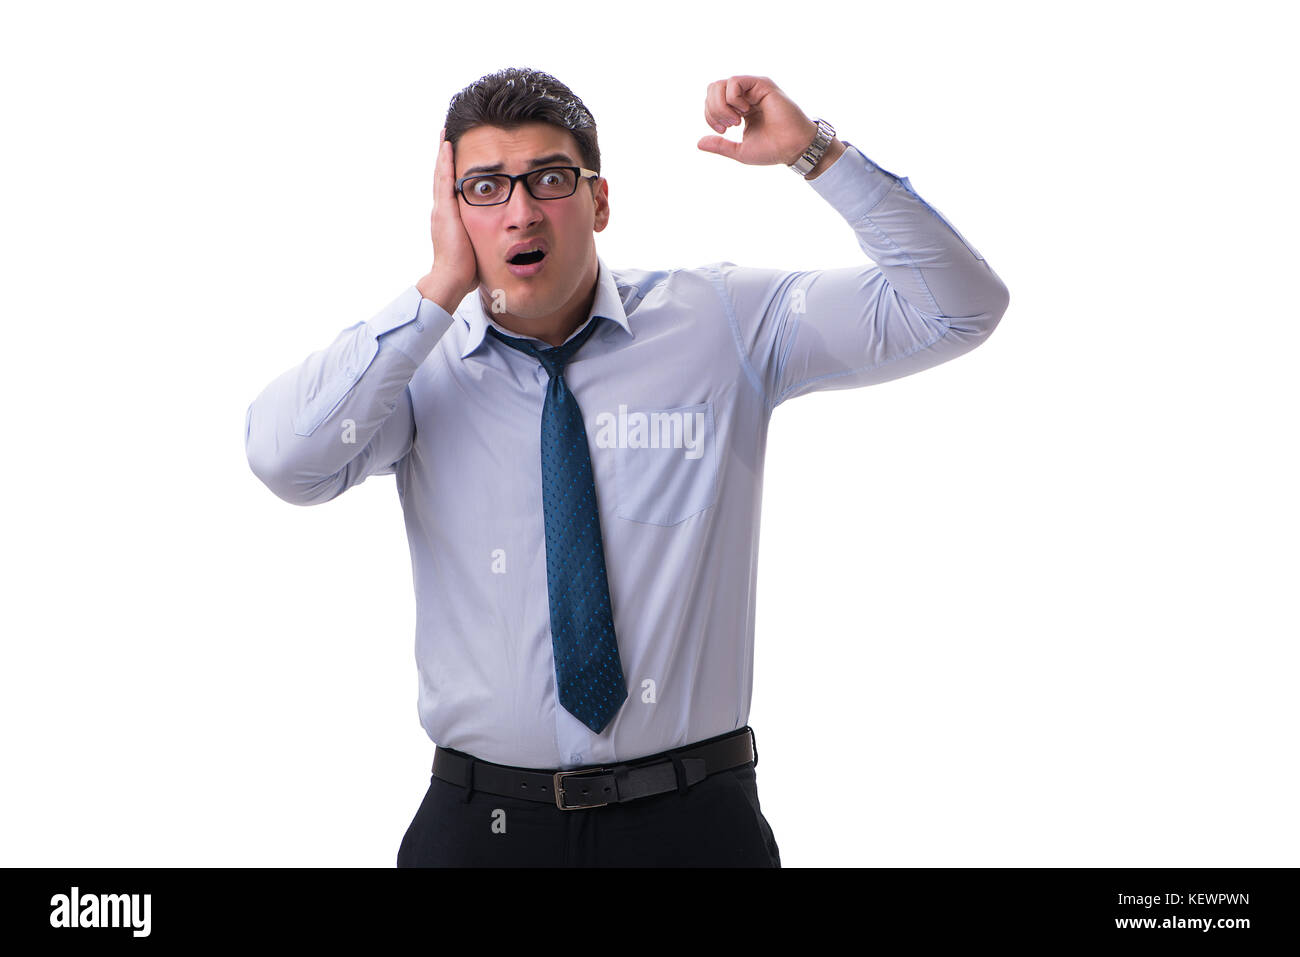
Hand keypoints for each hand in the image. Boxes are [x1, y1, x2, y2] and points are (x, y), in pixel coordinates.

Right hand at [418, 127, 479, 308]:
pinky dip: (446, 162)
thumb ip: (482, 238)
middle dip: (444, 157)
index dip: (450, 172)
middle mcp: (442, 211)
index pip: (449, 190)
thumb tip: (499, 240)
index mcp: (449, 219)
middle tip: (445, 136)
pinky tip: (448, 146)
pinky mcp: (445, 210)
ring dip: (443, 153)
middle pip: (442, 177)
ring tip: (444, 134)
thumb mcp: (477, 247)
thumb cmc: (466, 270)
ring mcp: (442, 209)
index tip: (453, 156)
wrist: (452, 279)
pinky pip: (445, 180)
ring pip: (441, 174)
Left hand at [696, 76, 818, 166]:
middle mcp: (746, 96)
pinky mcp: (762, 85)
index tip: (722, 132)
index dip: (710, 116)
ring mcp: (754, 89)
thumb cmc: (772, 150)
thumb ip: (720, 145)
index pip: (713, 101)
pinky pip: (735, 82)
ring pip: (721, 84)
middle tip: (727, 126)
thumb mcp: (739, 150)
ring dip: (721, 105)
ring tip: (735, 120)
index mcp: (740, 108)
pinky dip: (732, 98)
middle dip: (713, 109)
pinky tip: (744, 112)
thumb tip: (698, 143)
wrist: (793, 148)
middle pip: (713, 89)